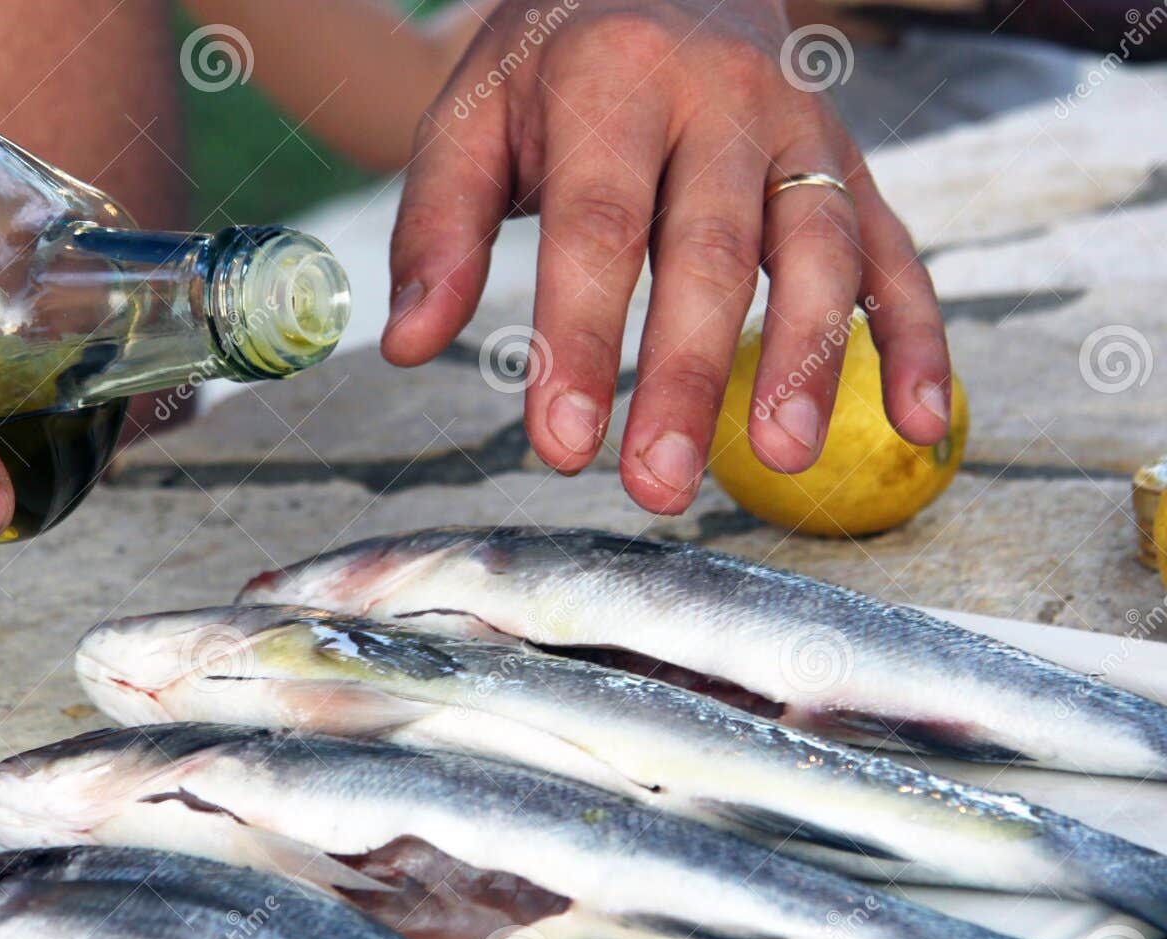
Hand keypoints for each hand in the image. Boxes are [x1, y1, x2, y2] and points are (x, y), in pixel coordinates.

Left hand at [383, 0, 949, 513]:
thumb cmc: (555, 62)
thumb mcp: (471, 116)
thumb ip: (438, 226)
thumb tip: (410, 343)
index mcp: (613, 82)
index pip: (598, 226)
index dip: (582, 339)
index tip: (562, 444)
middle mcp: (720, 99)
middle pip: (711, 251)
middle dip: (687, 378)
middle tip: (656, 487)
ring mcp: (798, 128)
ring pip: (820, 249)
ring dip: (809, 361)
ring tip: (784, 461)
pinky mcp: (848, 161)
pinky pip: (894, 249)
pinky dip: (915, 337)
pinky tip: (917, 420)